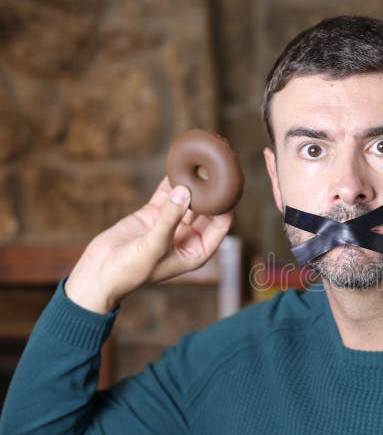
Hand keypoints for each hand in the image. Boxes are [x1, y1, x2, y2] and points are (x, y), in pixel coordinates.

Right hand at [64, 176, 232, 313]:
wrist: (100, 273)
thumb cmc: (131, 271)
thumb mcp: (154, 245)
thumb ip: (170, 218)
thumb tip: (185, 191)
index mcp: (197, 251)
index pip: (221, 224)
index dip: (227, 205)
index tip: (230, 185)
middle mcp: (187, 237)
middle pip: (207, 209)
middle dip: (213, 191)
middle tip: (220, 168)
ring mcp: (170, 224)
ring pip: (187, 199)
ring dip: (192, 183)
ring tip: (201, 161)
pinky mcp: (153, 215)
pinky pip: (166, 194)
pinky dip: (171, 181)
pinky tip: (177, 164)